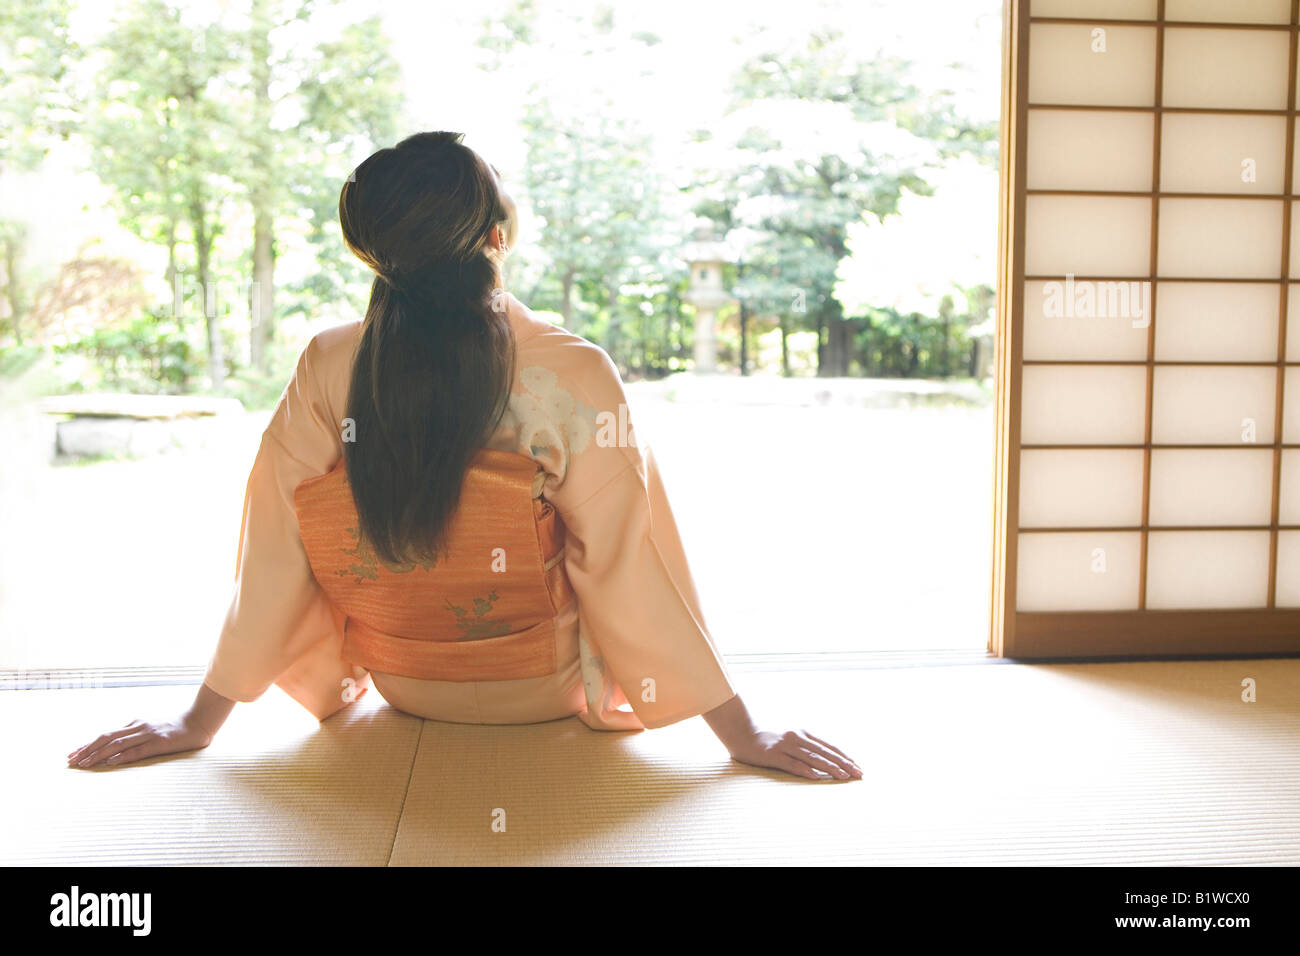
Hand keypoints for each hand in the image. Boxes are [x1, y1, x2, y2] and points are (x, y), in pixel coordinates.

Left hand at [67, 713, 214, 768]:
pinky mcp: (160, 742)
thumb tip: (116, 748)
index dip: (88, 744)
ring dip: (99, 754)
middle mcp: (139, 726)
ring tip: (84, 763)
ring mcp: (149, 734)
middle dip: (87, 749)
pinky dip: (123, 756)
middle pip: (107, 737)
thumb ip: (136, 734)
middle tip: (71, 761)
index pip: (106, 734)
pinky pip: (138, 750)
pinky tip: (111, 762)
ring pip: (118, 744)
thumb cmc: (176, 728)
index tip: (73, 754)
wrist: (200, 722)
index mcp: (135, 723)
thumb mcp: (152, 728)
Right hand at [703, 694, 861, 780]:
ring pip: (812, 758)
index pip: (828, 746)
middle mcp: (797, 737)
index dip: (844, 756)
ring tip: (844, 777)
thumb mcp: (789, 737)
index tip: (857, 766)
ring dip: (830, 768)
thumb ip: (804, 744)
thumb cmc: (766, 738)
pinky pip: (792, 764)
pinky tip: (818, 777)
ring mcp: (785, 745)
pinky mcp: (773, 754)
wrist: (741, 732)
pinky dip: (806, 771)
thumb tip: (823, 758)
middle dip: (844, 764)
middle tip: (858, 774)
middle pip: (824, 752)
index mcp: (803, 733)